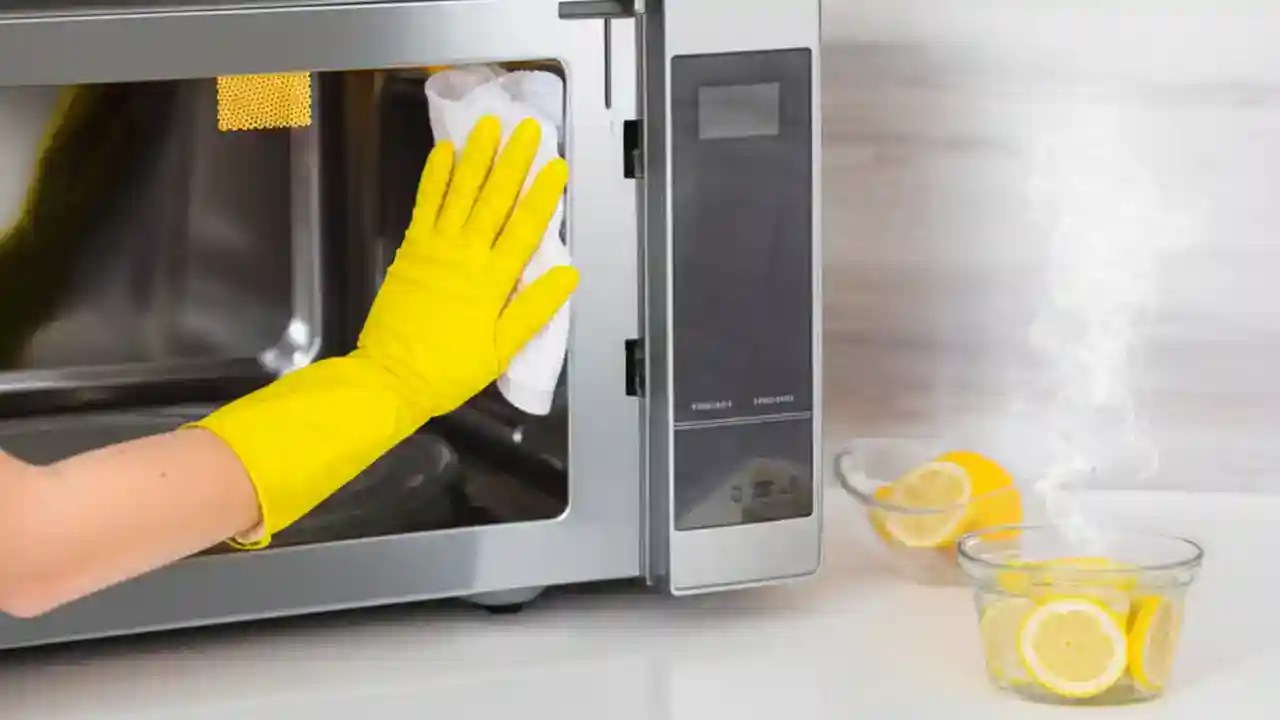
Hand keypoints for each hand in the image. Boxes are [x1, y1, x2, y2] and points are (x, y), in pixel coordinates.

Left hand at [356, 115, 576, 416]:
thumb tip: (568, 275)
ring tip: (489, 125)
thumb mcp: (502, 351)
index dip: (543, 196)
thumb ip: (533, 310)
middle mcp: (466, 256)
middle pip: (495, 200)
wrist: (391, 377)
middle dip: (513, 162)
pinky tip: (443, 151)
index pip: (525, 230)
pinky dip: (434, 177)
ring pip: (460, 194)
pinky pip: (425, 205)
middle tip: (528, 129)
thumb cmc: (450, 370)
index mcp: (494, 282)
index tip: (557, 167)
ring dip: (476, 157)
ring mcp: (435, 248)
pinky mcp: (411, 249)